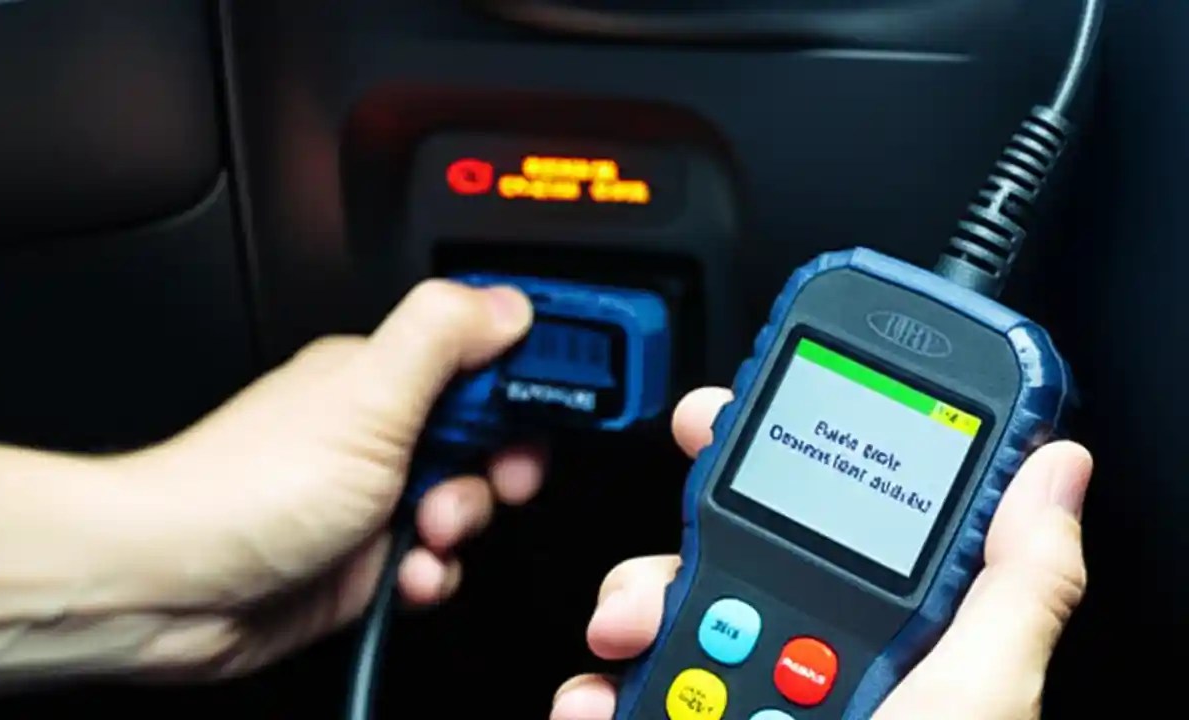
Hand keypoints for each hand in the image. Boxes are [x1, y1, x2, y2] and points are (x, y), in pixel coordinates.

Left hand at [115, 279, 542, 677]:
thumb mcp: (365, 398)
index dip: (528, 376)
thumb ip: (440, 337)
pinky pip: (436, 561)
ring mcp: (372, 496)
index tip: (563, 400)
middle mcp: (379, 430)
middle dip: (503, 463)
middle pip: (488, 433)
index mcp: (380, 375)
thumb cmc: (240, 491)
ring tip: (427, 530)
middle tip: (496, 475)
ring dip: (464, 524)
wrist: (168, 589)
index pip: (481, 352)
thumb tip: (506, 300)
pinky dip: (433, 572)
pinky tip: (405, 573)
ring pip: (469, 504)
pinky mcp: (365, 557)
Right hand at [552, 388, 1090, 719]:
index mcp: (886, 638)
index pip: (829, 519)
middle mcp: (805, 661)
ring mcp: (737, 703)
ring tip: (625, 651)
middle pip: (720, 561)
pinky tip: (599, 705)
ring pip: (658, 620)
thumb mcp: (976, 696)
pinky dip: (593, 695)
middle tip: (652, 581)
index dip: (771, 455)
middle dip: (668, 553)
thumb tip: (1057, 473)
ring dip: (625, 620)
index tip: (719, 420)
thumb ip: (1014, 587)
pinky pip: (617, 694)